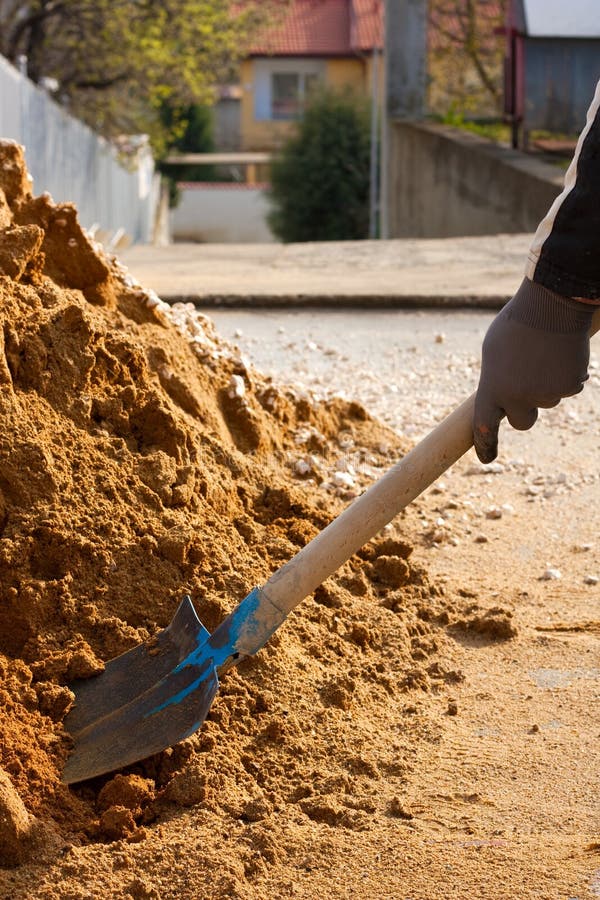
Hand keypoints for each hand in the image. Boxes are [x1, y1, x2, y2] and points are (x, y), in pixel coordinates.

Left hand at [473, 278, 592, 462]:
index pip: (485, 426)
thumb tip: (501, 399)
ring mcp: (546, 394)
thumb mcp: (493, 351)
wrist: (551, 304)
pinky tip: (560, 354)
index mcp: (493, 388)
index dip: (486, 444)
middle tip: (527, 387)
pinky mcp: (570, 386)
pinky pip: (567, 387)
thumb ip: (495, 379)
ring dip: (546, 383)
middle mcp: (518, 397)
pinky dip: (565, 374)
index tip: (486, 458)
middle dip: (526, 411)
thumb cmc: (516, 323)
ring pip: (547, 400)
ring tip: (543, 355)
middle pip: (523, 422)